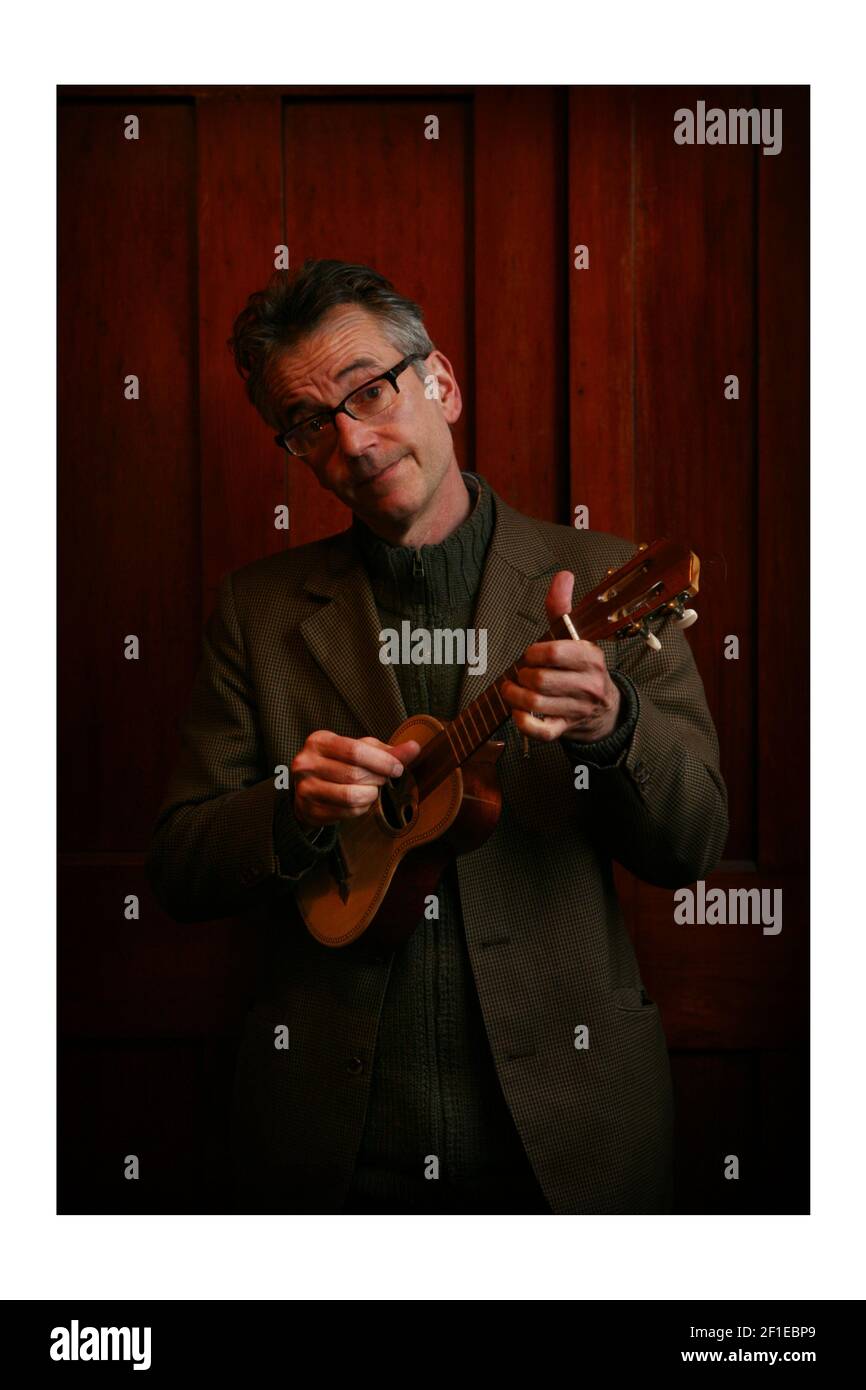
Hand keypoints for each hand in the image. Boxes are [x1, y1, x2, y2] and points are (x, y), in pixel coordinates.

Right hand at [291, 732, 420, 830]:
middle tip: (382, 780)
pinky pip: (346, 812)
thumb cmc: (339, 763)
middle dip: (376, 779)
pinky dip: (360, 809)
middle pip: (354, 774)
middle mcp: (306, 763)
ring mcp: (305, 788)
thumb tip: (414, 747)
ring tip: (371, 790)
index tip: (397, 769)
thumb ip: (387, 751)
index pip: (355, 751)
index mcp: (319, 741)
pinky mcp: (309, 810)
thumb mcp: (360, 750)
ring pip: (351, 796)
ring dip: (370, 795)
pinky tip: (359, 802)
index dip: (381, 762)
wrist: (309, 788)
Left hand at [500, 570, 620, 742]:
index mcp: (590, 658)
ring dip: (514, 695)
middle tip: (522, 672)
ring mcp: (576, 710)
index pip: (555, 653)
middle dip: (522, 674)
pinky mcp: (564, 729)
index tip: (531, 654)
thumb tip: (563, 575)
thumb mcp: (575, 638)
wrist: (603, 709)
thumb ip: (563, 608)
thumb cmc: (581, 668)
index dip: (534, 652)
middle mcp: (587, 686)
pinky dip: (522, 721)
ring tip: (512, 689)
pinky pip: (539, 730)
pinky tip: (518, 711)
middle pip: (540, 680)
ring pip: (535, 704)